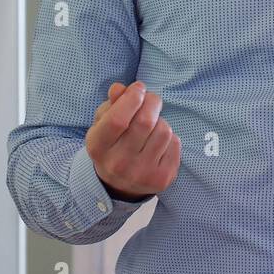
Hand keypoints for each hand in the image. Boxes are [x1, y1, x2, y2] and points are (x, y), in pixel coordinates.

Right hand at [86, 80, 181, 200]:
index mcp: (98, 148)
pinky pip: (175, 143)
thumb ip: (112, 103)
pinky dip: (169, 137)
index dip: (131, 98)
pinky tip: (158, 143)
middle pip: (144, 122)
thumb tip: (120, 88)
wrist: (120, 184)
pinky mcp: (162, 178)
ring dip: (160, 120)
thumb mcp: (104, 123)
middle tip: (150, 99)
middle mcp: (118, 164)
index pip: (117, 120)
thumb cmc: (112, 144)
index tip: (138, 88)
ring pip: (163, 130)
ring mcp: (142, 174)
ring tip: (152, 126)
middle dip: (152, 102)